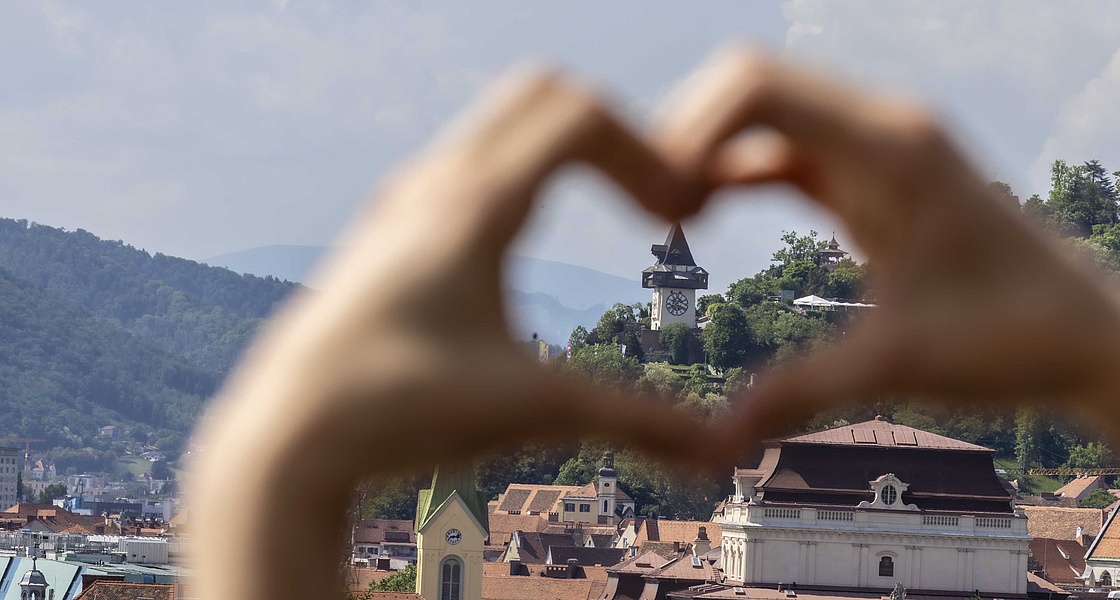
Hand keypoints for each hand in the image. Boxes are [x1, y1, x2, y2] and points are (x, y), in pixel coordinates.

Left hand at [187, 68, 711, 599]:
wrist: (284, 444)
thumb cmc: (398, 415)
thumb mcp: (533, 411)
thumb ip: (637, 423)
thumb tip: (724, 450)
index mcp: (474, 205)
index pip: (580, 112)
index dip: (647, 151)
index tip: (671, 220)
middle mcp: (433, 185)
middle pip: (542, 93)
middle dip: (613, 135)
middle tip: (648, 201)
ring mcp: (402, 204)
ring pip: (497, 125)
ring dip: (562, 151)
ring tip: (605, 211)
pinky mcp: (386, 233)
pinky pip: (464, 162)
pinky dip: (516, 174)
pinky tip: (522, 242)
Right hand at [654, 47, 1119, 448]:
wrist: (1091, 338)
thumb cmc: (1015, 341)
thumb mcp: (897, 367)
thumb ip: (797, 393)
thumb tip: (709, 442)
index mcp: (891, 148)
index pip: (760, 87)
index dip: (689, 130)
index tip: (661, 204)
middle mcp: (882, 128)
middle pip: (751, 83)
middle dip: (686, 133)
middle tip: (649, 210)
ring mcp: (878, 148)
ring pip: (764, 112)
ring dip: (707, 148)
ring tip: (665, 214)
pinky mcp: (874, 176)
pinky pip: (785, 149)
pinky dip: (736, 168)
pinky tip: (703, 211)